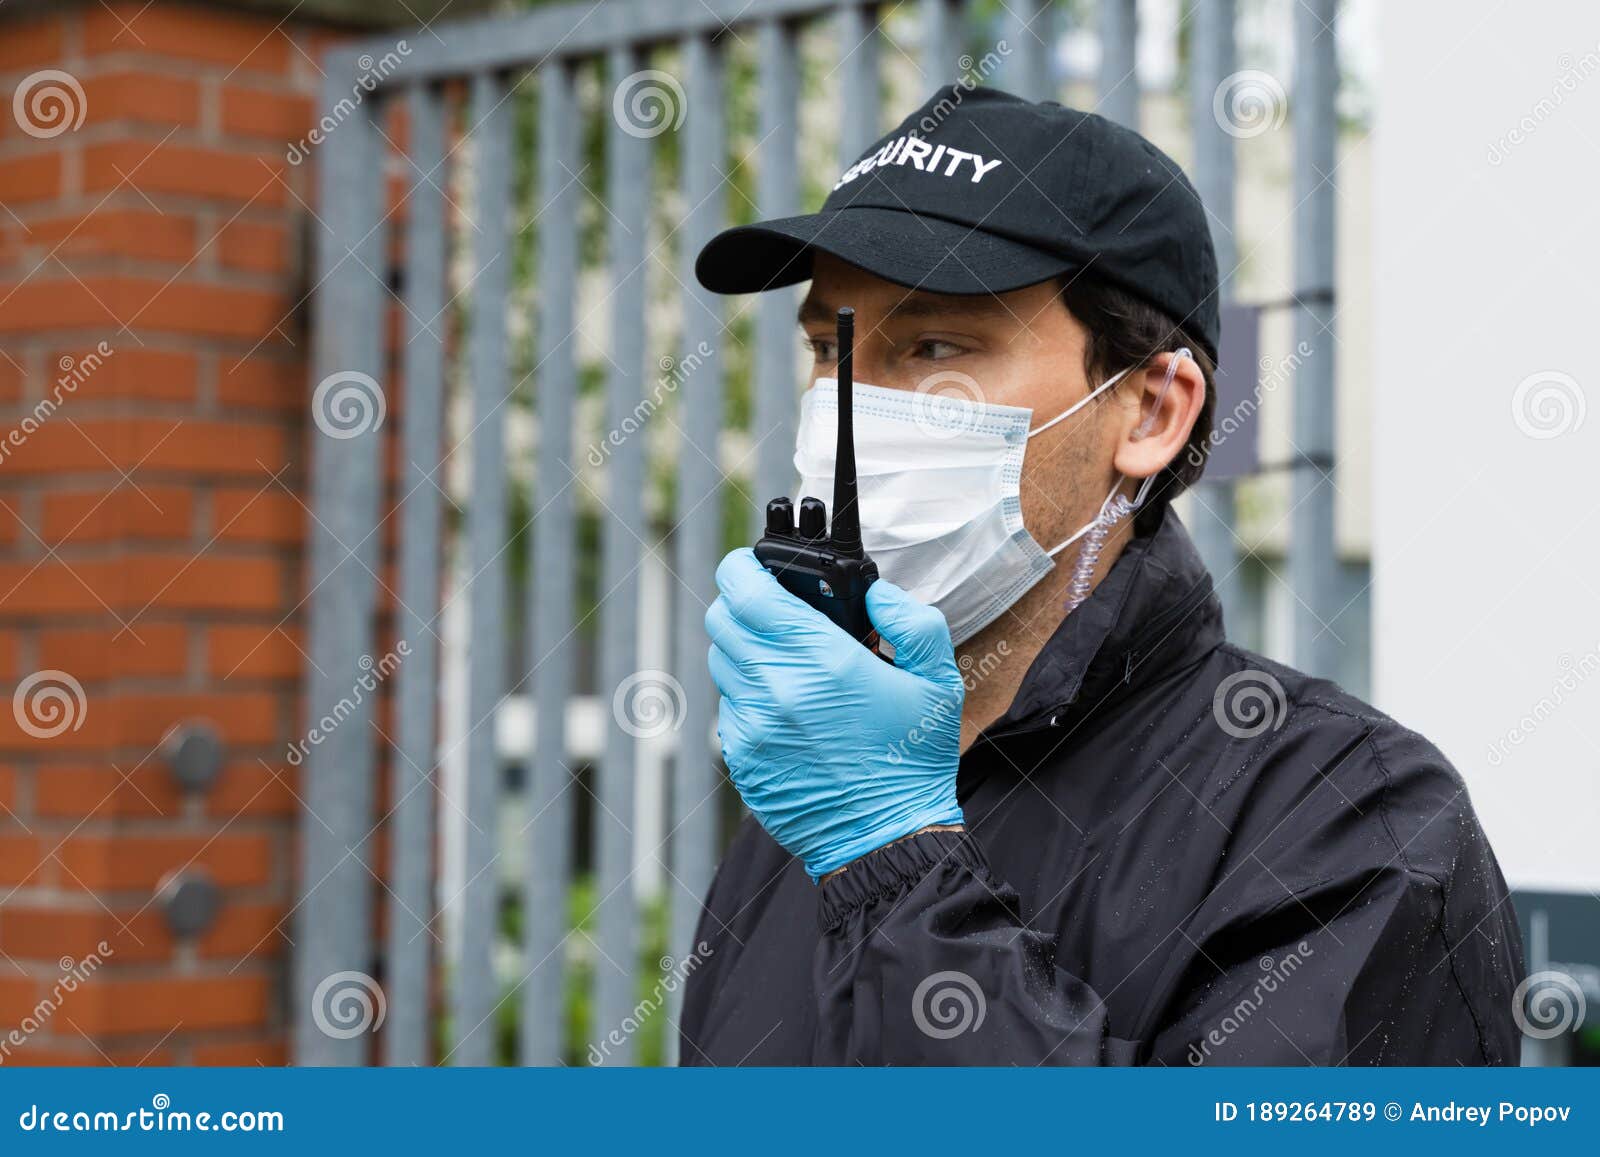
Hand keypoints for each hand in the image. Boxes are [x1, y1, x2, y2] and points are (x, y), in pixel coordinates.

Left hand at [705, 548, 964, 879]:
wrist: (887, 840)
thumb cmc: (913, 760)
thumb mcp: (938, 680)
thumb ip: (910, 619)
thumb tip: (874, 591)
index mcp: (821, 660)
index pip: (745, 590)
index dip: (742, 567)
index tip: (753, 564)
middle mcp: (775, 688)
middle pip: (721, 619)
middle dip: (743, 603)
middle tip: (774, 608)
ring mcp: (752, 726)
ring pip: (721, 661)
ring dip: (745, 648)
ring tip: (787, 660)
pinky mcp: (741, 758)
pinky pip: (728, 706)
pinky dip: (748, 694)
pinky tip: (787, 706)